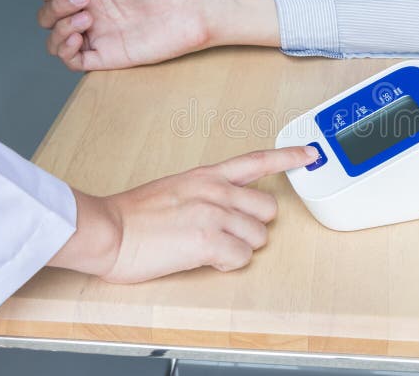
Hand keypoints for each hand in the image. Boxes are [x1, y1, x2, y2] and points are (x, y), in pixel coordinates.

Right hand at [38, 0, 278, 70]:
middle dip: (57, 5)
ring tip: (86, 17)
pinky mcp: (109, 56)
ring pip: (55, 40)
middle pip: (49, 14)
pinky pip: (73, 62)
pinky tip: (79, 37)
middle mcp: (94, 13)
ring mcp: (100, 36)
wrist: (193, 7)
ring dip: (59, 26)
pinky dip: (65, 51)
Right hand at [48, 146, 317, 282]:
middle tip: (227, 233)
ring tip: (208, 247)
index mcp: (208, 175)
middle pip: (268, 209)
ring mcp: (215, 215)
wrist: (107, 229)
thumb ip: (206, 192)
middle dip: (253, 225)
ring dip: (239, 247)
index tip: (310, 154)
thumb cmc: (133, 215)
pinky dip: (226, 263)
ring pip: (258, 237)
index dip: (289, 157)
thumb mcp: (176, 189)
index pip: (257, 160)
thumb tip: (226, 206)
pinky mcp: (209, 241)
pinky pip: (241, 258)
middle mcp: (217, 191)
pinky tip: (203, 258)